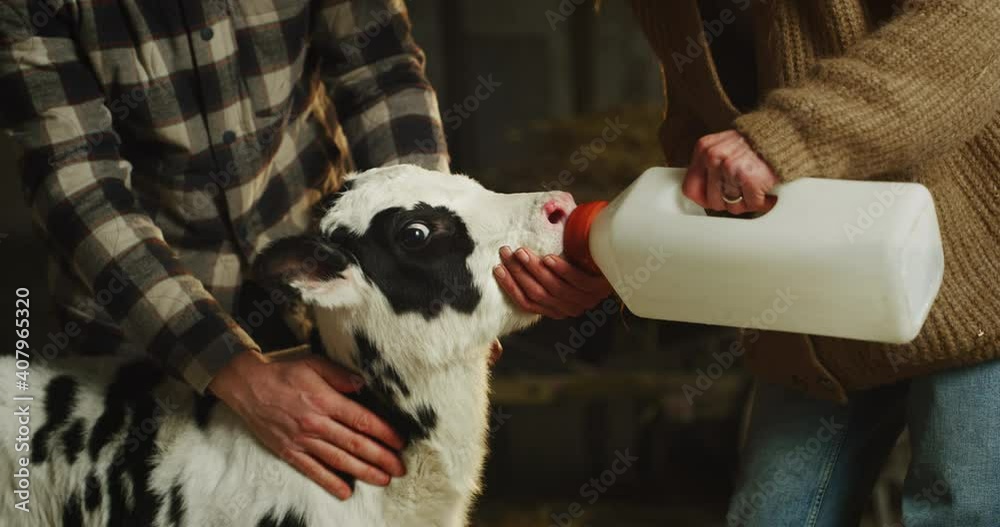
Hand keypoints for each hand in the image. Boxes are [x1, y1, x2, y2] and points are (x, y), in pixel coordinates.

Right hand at [209, 351, 405, 499]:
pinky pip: (313, 471)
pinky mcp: (289, 451)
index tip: (400, 442)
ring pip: (339, 460)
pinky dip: (330, 482)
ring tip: (383, 480)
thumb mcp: (313, 363)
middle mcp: (316, 423)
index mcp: (325, 401)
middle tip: (399, 468)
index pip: (362, 420)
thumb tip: (363, 384)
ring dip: (363, 472)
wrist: (247, 386)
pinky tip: (346, 492)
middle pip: (355, 444)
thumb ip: (340, 375)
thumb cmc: (283, 373)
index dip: (384, 433)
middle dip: (381, 458)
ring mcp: (302, 440)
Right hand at [493, 246, 612, 318]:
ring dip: (535, 269)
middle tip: (507, 253)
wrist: (613, 254)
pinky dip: (560, 270)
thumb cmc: (579, 259)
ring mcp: (585, 300)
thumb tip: (512, 260)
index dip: (511, 286)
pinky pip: (576, 281)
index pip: (527, 303)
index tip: (497, 269)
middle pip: (538, 294)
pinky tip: (548, 257)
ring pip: (554, 288)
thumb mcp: (558, 271)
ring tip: (522, 252)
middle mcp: (569, 308)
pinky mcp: (599, 288)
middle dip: (519, 273)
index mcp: (556, 308)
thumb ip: (539, 273)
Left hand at [685, 130, 779, 213]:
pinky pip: (751, 205)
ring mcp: (731, 168)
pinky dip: (762, 202)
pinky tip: (765, 191)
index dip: (703, 199)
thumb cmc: (755, 145)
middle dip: (729, 200)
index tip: (714, 198)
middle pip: (712, 201)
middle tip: (743, 189)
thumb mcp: (723, 148)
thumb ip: (709, 169)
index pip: (690, 188)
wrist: (784, 134)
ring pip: (732, 206)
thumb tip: (699, 196)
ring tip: (754, 187)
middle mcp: (714, 156)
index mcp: (704, 148)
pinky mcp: (749, 178)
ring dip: (746, 201)